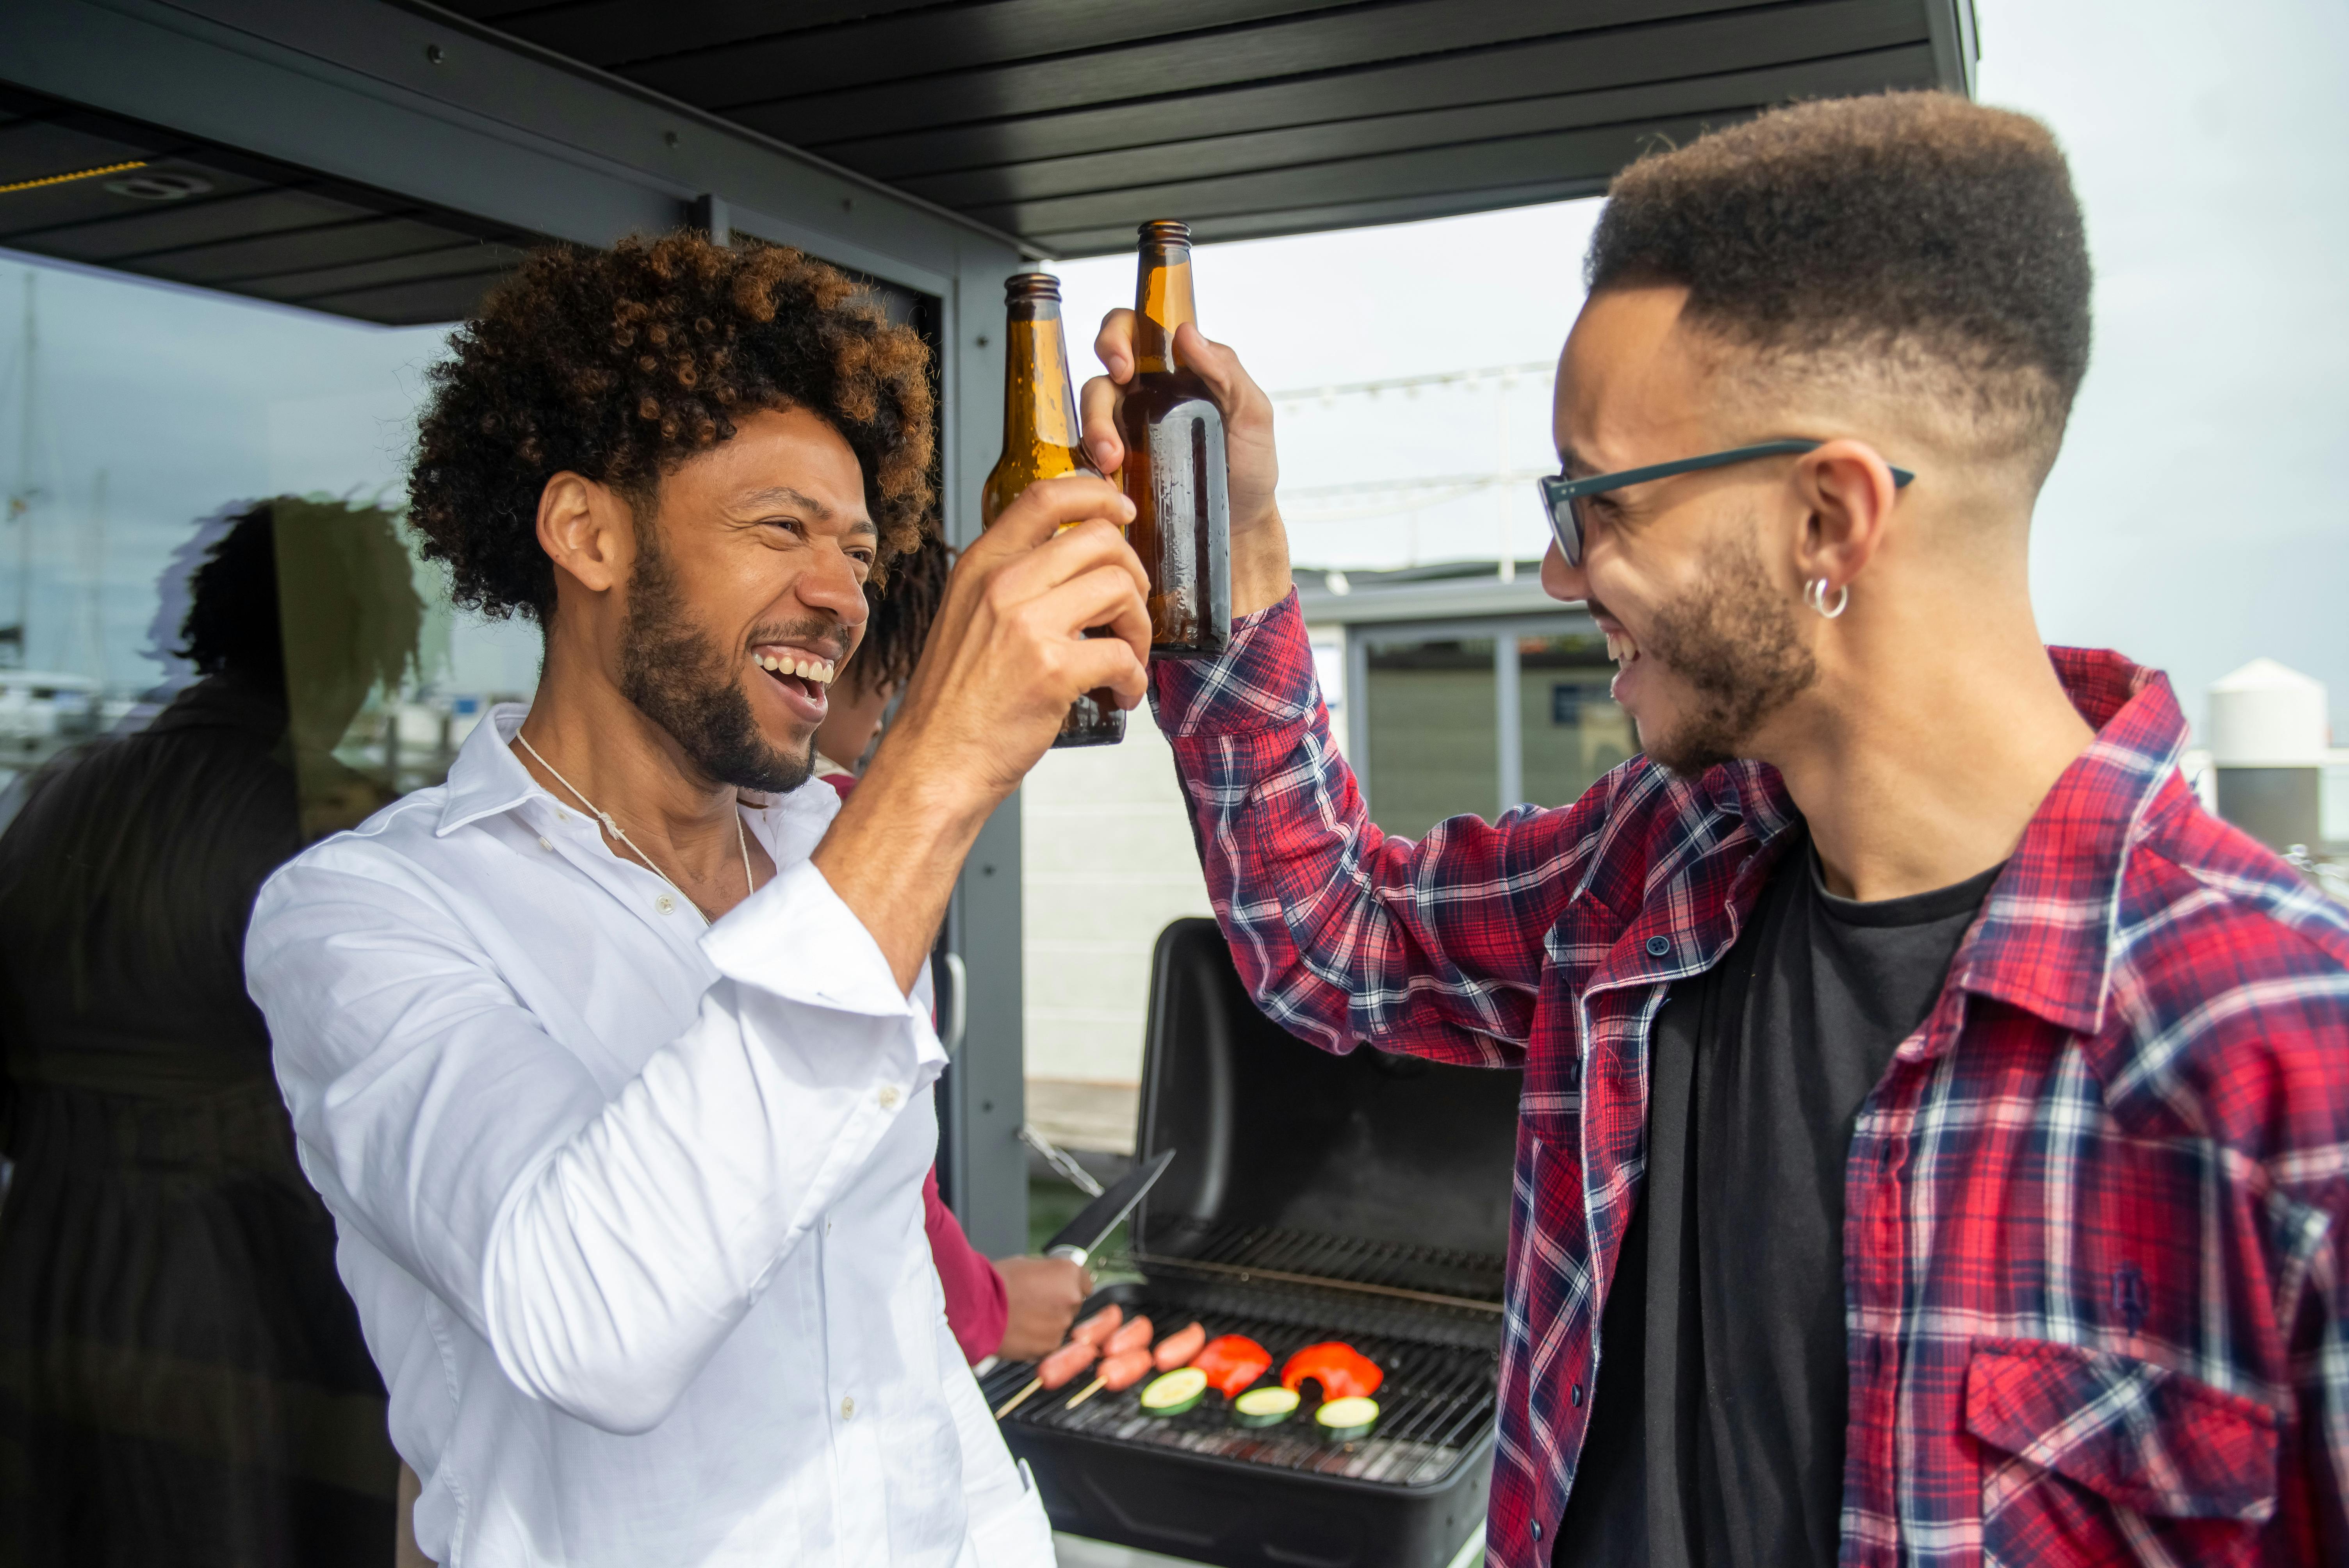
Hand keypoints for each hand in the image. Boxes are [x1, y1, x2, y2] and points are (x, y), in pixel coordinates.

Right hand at [881, 474, 1147, 800]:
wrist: (933, 764)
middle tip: (1128, 614)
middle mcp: (1003, 584)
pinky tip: (1119, 695)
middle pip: (1101, 539)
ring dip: (1139, 626)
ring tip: (1126, 658)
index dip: (1096, 494)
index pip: (1045, 495)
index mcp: (982, 566)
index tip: (1122, 510)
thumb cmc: (954, 704)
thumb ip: (1011, 586)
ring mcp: (1028, 625)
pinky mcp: (1053, 670)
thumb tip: (1074, 570)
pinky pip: (1123, 654)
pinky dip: (1135, 678)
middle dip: (1133, 574)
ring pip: (1121, 588)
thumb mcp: (967, 620)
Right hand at [992, 1255, 1095, 1360]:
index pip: (1084, 1281)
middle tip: (1034, 1304)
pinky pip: (1049, 1341)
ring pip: (1060, 1324)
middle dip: (1057, 1305)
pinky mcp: (1050, 1345)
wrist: (979, 1308)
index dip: (1069, 1285)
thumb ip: (1047, 1274)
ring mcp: (1062, 1324)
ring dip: (1047, 1323)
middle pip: (1072, 1304)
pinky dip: (1038, 1339)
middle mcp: (1072, 1298)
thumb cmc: (997, 1282)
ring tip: (1023, 1318)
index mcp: (1068, 1273)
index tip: (1060, 1289)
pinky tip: (1021, 1331)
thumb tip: (1051, 1280)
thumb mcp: (1026, 1263)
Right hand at [1081, 314, 1292, 617]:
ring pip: (1090, 419)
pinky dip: (1090, 468)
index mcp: (1174, 371)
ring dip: (1094, 435)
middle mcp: (1143, 396)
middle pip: (1101, 379)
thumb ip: (1229, 372)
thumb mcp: (1253, 416)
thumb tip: (1186, 333)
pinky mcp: (1117, 470)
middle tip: (1113, 434)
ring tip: (1111, 463)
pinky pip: (1087, 459)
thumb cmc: (1250, 468)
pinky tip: (1108, 484)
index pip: (1131, 331)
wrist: (1241, 527)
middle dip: (1098, 404)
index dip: (1116, 336)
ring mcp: (1127, 433)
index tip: (1123, 366)